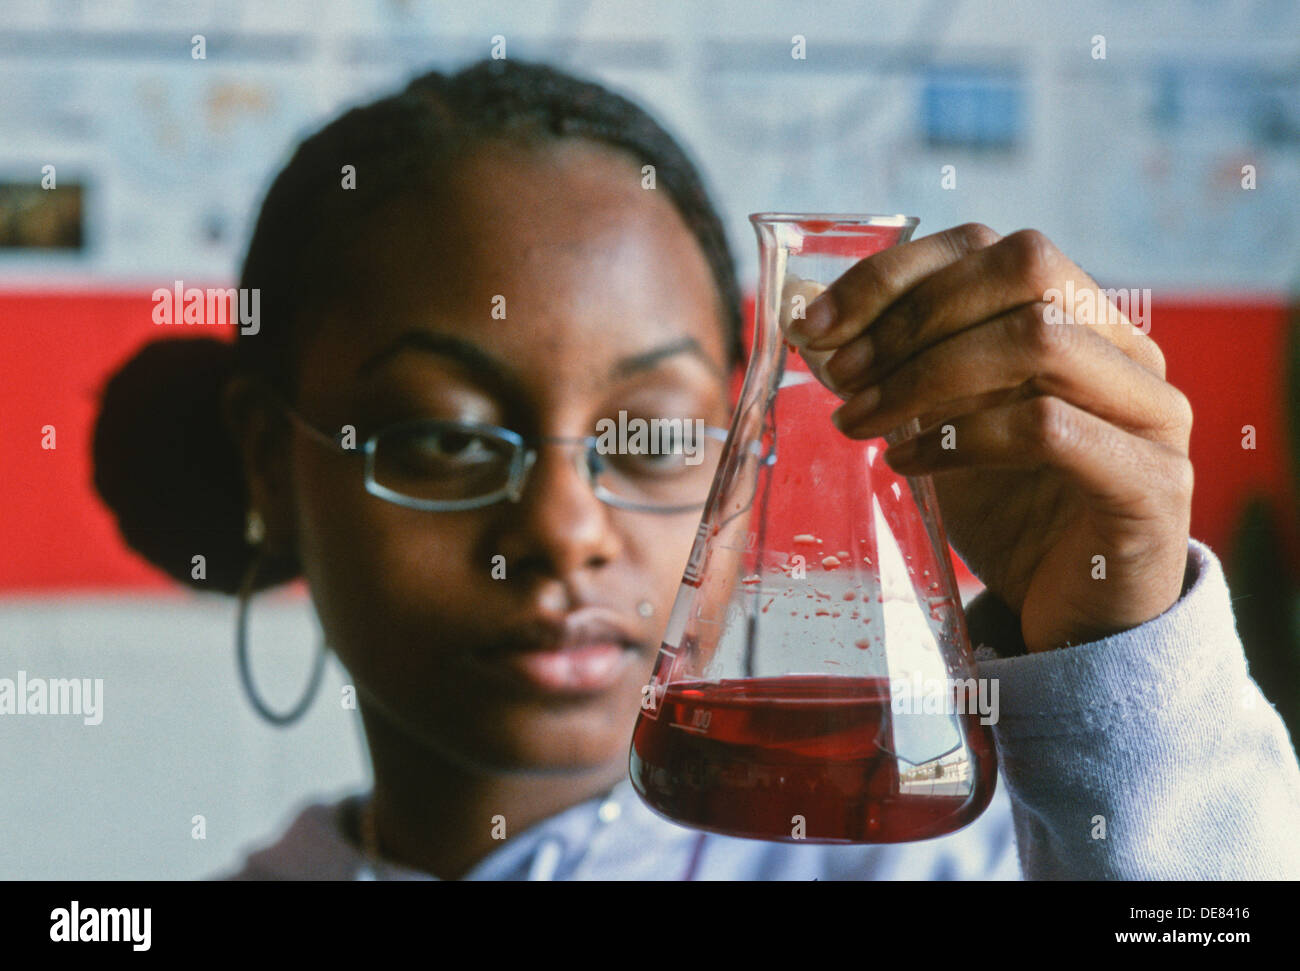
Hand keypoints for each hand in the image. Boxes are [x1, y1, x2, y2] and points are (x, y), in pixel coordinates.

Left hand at [786, 224, 1192, 652]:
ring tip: (859, 422)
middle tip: (838, 376)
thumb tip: (816, 326)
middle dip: (909, 317)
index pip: (992, 249)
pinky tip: (908, 460)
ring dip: (924, 376)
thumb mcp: (947, 424)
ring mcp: (1151, 413)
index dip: (896, 275)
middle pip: (1024, 270)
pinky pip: (1049, 429)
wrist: (1079, 618)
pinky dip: (961, 437)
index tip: (817, 324)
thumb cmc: (1010, 513)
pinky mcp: (1150, 485)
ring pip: (1038, 340)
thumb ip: (906, 371)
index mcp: (1082, 320)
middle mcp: (1127, 352)